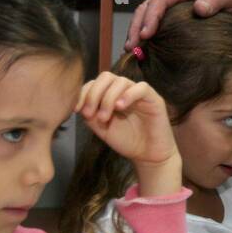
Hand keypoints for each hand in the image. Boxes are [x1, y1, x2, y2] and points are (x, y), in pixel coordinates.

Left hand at [75, 73, 180, 194]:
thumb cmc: (127, 141)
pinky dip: (128, 95)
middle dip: (94, 94)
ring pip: (121, 81)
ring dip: (107, 98)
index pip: (95, 83)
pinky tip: (120, 107)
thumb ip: (91, 115)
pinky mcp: (154, 99)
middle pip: (106, 77)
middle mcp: (125, 90)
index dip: (83, 93)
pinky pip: (141, 88)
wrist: (147, 155)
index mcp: (112, 95)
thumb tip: (80, 104)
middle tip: (90, 114)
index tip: (77, 110)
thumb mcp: (102, 129)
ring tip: (104, 118)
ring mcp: (139, 93)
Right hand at [124, 0, 231, 49]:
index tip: (146, 34)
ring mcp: (170, 2)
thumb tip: (200, 9)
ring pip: (146, 14)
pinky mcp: (171, 13)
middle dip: (137, 27)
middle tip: (132, 47)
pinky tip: (142, 48)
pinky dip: (145, 33)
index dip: (151, 17)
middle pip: (147, 7)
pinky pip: (154, 21)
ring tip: (132, 49)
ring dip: (137, 31)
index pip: (160, 0)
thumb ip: (215, 0)